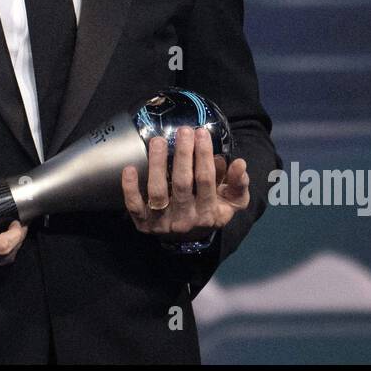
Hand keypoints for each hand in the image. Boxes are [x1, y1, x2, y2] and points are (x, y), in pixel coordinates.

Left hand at [121, 125, 248, 241]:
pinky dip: (130, 189)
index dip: (203, 155)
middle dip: (183, 154)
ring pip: (158, 192)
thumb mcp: (231, 202)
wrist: (188, 239)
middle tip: (183, 131)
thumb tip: (240, 163)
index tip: (201, 132)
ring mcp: (163, 222)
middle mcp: (186, 219)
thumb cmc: (210, 210)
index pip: (206, 180)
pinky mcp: (143, 223)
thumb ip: (238, 184)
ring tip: (158, 140)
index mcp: (209, 212)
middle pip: (182, 183)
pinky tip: (129, 168)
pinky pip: (135, 207)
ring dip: (157, 164)